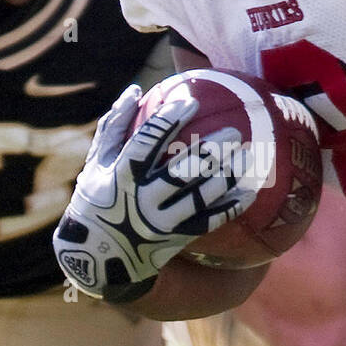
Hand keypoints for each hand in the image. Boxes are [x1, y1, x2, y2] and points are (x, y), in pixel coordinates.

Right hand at [53, 82, 257, 301]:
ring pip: (198, 197)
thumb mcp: (96, 164)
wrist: (97, 256)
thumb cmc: (96, 200)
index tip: (190, 101)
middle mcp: (142, 200)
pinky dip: (230, 207)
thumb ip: (114, 126)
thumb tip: (134, 89)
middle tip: (234, 133)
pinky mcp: (175, 239)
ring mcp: (160, 222)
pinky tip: (250, 191)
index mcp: (121, 177)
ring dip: (226, 177)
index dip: (168, 121)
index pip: (146, 143)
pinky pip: (208, 222)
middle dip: (209, 152)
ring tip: (248, 157)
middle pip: (180, 172)